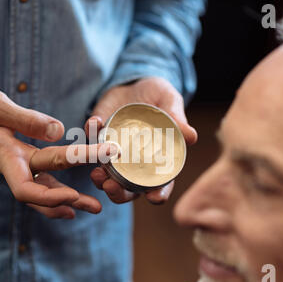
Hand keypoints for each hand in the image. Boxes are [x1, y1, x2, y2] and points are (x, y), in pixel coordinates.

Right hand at [0, 87, 113, 218]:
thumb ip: (27, 119)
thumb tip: (58, 131)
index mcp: (4, 156)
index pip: (28, 186)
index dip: (53, 193)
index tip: (77, 192)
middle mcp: (11, 167)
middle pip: (41, 192)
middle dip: (71, 199)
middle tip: (98, 206)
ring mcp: (14, 167)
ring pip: (41, 192)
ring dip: (67, 201)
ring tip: (93, 207)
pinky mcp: (18, 163)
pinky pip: (38, 183)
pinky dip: (55, 192)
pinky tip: (71, 198)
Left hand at [84, 77, 196, 204]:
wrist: (134, 83)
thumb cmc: (158, 98)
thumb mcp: (169, 103)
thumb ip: (177, 119)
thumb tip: (191, 136)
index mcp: (156, 161)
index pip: (159, 186)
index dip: (158, 195)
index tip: (154, 198)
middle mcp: (132, 164)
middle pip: (127, 189)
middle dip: (119, 193)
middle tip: (112, 187)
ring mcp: (112, 154)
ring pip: (105, 176)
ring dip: (99, 178)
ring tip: (97, 173)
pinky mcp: (97, 138)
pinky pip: (90, 140)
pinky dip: (91, 133)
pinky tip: (95, 122)